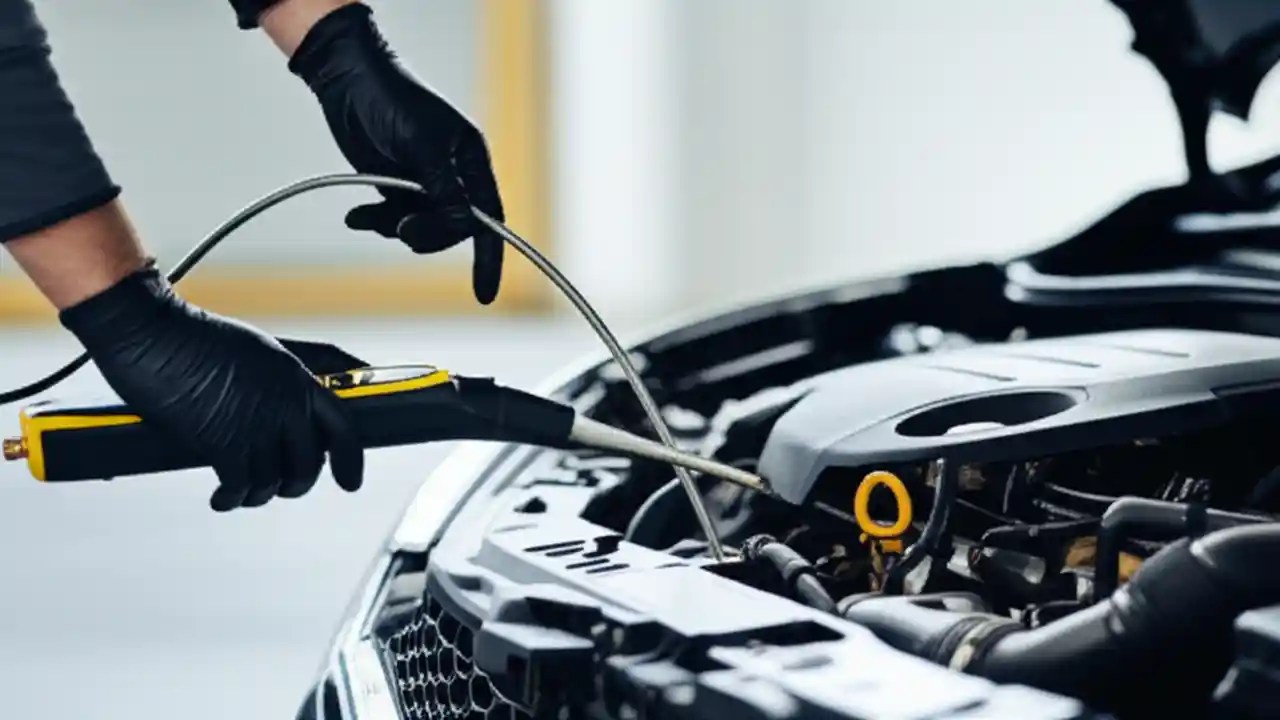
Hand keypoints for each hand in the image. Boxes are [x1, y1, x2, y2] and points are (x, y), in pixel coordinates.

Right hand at [59, 268, 363, 510]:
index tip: (351, 482)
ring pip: (273, 481)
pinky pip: (240, 486)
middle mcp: (284, 402)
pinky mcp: (223, 441)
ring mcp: (255, 423)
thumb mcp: (258, 350)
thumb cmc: (194, 337)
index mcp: (296, 377)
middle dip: (295, 484)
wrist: (151, 332)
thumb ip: (283, 379)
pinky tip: (222, 498)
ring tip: (243, 492)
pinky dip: (231, 499)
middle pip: (309, 464)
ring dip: (259, 494)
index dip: (351, 459)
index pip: (342, 426)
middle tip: (279, 487)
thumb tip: (295, 409)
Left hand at [288, 3, 504, 304]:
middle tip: (400, 227)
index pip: (488, 217)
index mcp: (471, 161)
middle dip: (426, 234)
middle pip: (452, 229)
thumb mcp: (423, 146)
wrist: (346, 80)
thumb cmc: (392, 99)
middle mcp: (452, 175)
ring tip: (367, 216)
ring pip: (420, 229)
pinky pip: (392, 220)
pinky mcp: (393, 187)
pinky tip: (355, 216)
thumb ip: (444, 190)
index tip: (483, 292)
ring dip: (394, 228)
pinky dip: (373, 222)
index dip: (489, 256)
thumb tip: (462, 228)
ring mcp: (423, 183)